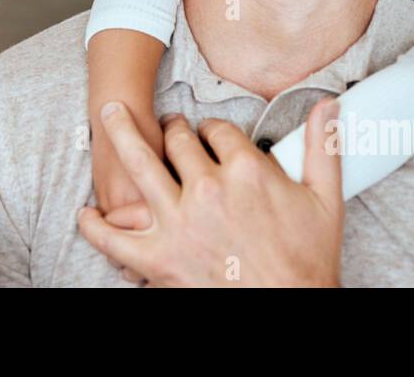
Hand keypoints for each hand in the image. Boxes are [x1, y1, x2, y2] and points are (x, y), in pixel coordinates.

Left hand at [77, 98, 344, 286]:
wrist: (291, 309)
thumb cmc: (309, 262)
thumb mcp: (325, 200)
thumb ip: (322, 147)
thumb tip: (326, 105)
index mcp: (246, 171)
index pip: (218, 131)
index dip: (212, 129)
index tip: (209, 134)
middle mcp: (208, 189)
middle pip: (178, 141)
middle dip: (172, 129)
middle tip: (168, 127)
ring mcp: (178, 223)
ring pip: (139, 163)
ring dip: (121, 133)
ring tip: (110, 116)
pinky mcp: (158, 259)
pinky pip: (113, 237)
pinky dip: (94, 224)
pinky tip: (87, 213)